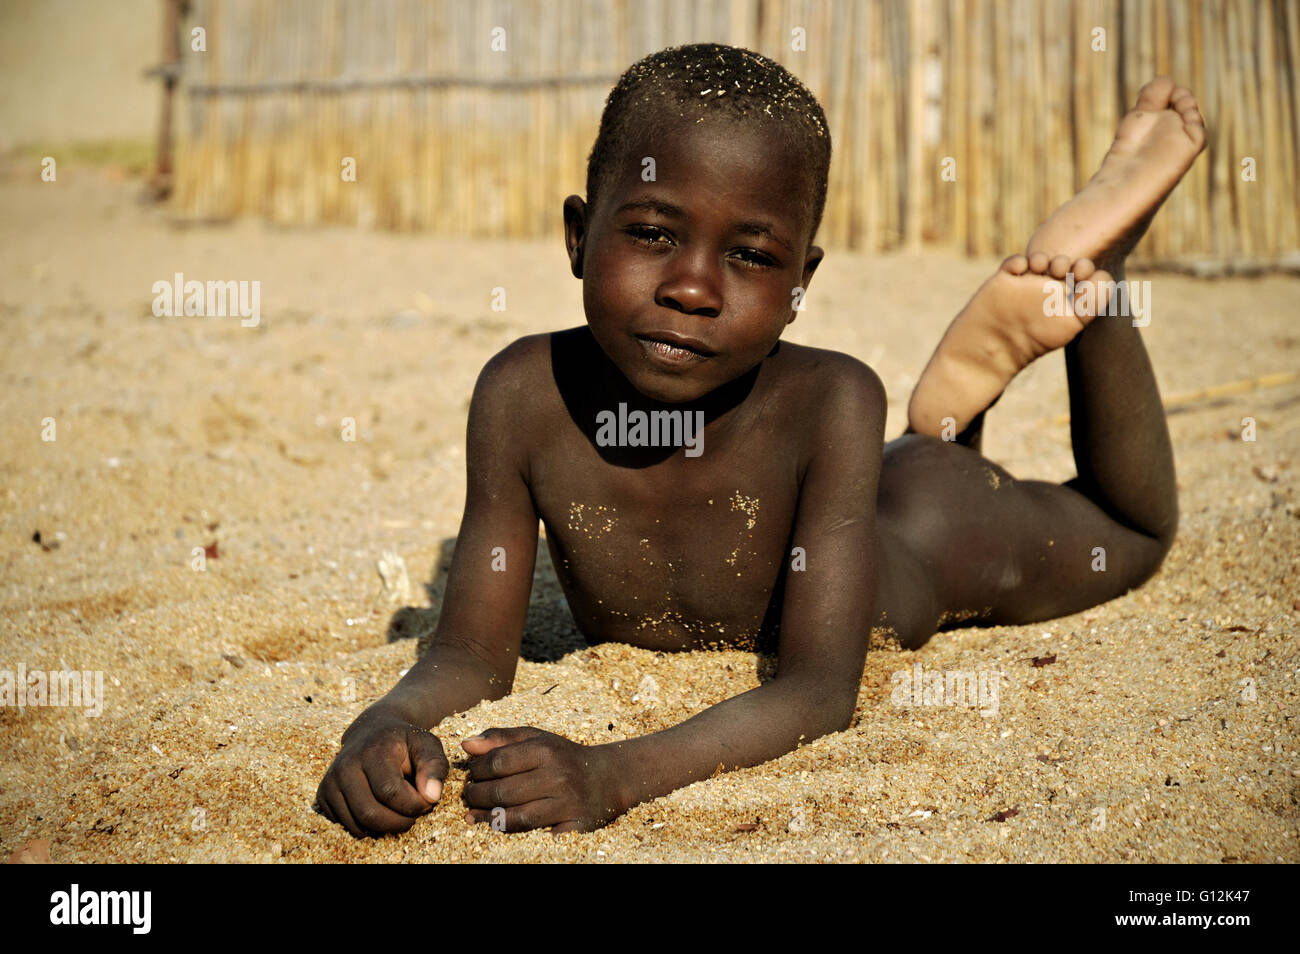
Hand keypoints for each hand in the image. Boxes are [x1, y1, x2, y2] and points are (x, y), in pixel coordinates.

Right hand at [315, 705, 448, 837]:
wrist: (372, 730)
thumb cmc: (404, 743)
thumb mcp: (427, 746)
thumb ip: (435, 768)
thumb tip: (432, 796)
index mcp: (374, 750)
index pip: (391, 793)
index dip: (414, 805)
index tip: (427, 800)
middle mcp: (346, 764)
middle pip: (370, 813)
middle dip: (399, 822)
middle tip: (413, 813)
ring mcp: (331, 780)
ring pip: (357, 823)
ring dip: (384, 826)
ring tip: (398, 809)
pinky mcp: (324, 794)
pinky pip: (346, 825)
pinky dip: (367, 826)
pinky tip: (379, 808)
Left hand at [461, 727, 625, 833]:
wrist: (609, 778)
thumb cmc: (564, 756)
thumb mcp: (537, 739)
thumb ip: (501, 738)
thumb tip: (465, 745)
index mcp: (546, 750)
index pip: (497, 761)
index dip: (476, 770)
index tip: (471, 773)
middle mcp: (558, 776)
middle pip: (502, 792)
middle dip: (476, 795)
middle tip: (468, 795)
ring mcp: (567, 804)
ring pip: (515, 818)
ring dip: (487, 818)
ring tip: (474, 813)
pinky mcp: (575, 827)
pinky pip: (535, 836)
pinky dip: (513, 834)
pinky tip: (499, 827)